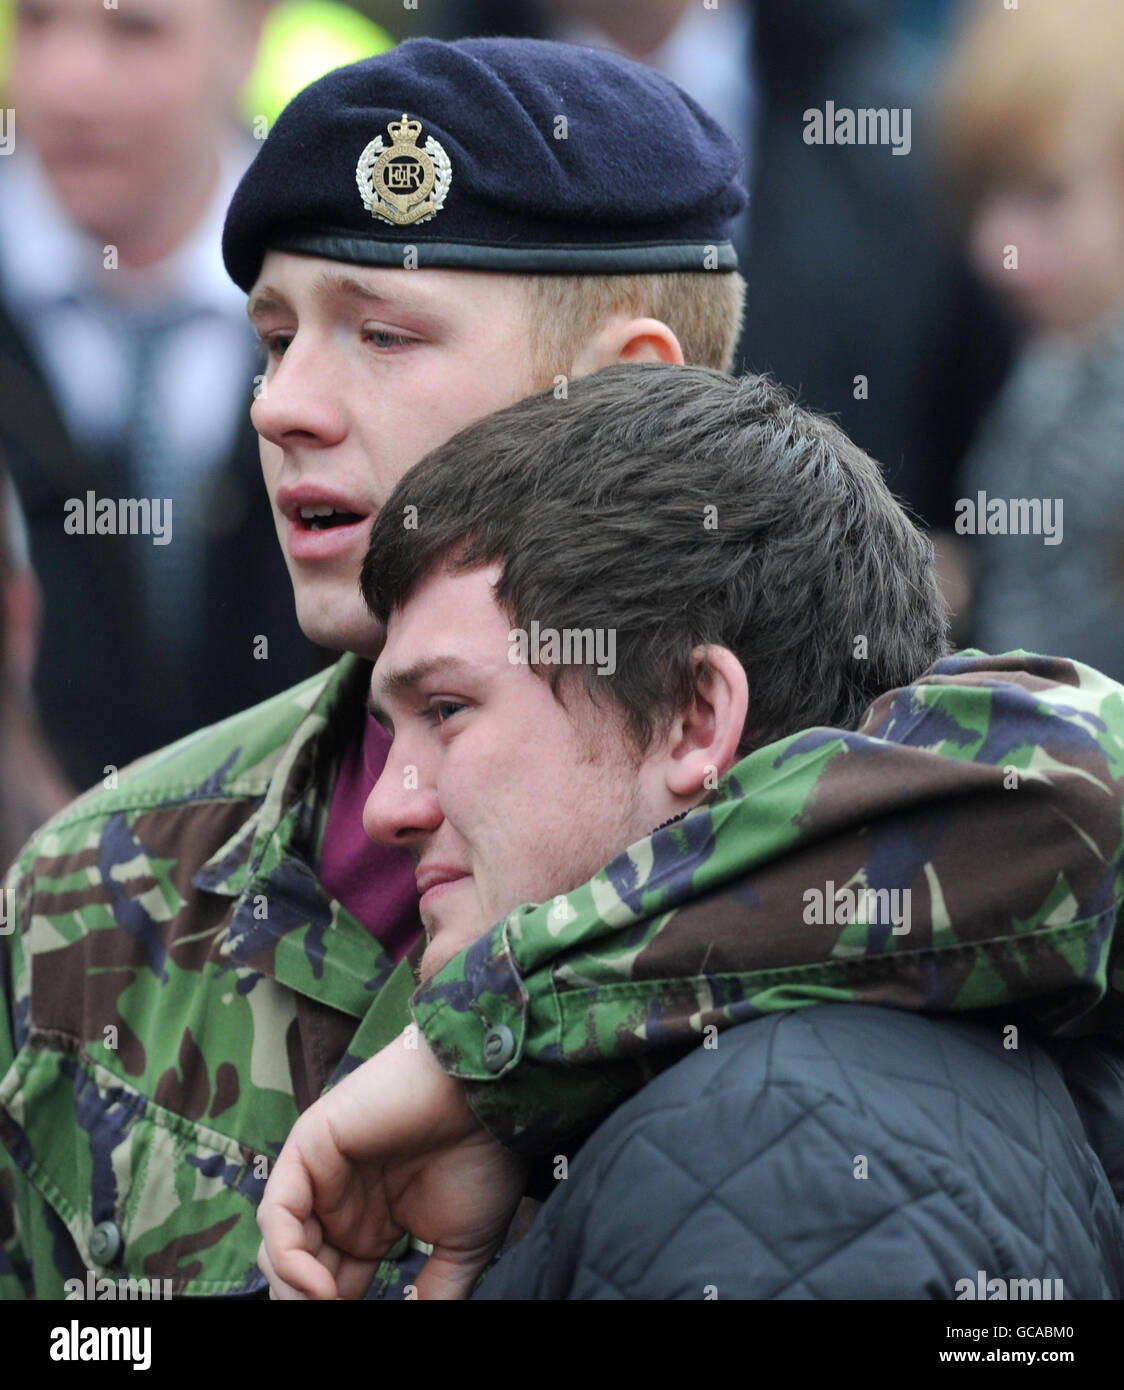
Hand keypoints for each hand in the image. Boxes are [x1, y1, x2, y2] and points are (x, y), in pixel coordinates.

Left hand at [256, 1026, 526, 1299]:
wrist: (493, 1101)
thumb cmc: (485, 1160)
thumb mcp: (461, 1247)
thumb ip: (435, 1292)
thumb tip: (416, 1321)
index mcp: (369, 1225)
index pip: (330, 1283)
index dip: (336, 1311)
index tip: (356, 1330)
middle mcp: (339, 1201)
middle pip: (298, 1269)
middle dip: (307, 1304)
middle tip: (333, 1324)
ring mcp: (322, 1174)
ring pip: (278, 1246)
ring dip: (293, 1290)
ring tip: (327, 1306)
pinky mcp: (309, 1146)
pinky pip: (276, 1213)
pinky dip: (288, 1256)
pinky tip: (320, 1286)